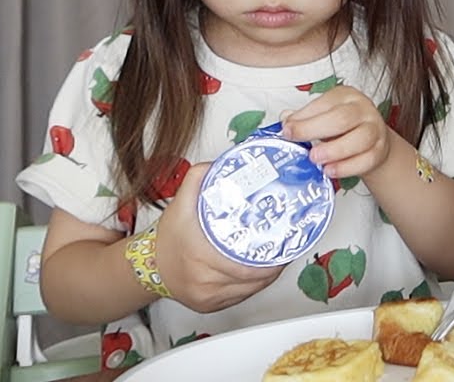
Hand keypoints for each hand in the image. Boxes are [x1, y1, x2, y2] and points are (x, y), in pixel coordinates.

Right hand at [154, 163, 282, 312]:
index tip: (285, 246)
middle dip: (274, 265)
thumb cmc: (167, 237)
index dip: (270, 260)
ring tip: (280, 258)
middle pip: (252, 279)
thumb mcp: (180, 204)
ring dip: (267, 276)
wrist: (148, 266)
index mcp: (200, 257)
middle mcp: (204, 282)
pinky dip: (254, 286)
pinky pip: (240, 298)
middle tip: (289, 248)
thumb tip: (223, 162)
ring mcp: (207, 298)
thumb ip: (198, 179)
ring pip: (249, 290)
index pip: (245, 266)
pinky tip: (263, 273)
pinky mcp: (208, 306)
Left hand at [282, 86, 392, 178]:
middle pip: (342, 118)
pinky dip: (347, 167)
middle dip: (317, 132)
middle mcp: (363, 109)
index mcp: (345, 96)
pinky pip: (366, 160)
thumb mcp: (324, 116)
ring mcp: (375, 129)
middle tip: (300, 144)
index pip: (325, 104)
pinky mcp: (380, 150)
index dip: (304, 118)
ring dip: (334, 151)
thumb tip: (286, 120)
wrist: (372, 141)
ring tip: (316, 160)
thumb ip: (305, 118)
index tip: (288, 130)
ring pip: (360, 139)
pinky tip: (331, 170)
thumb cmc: (344, 128)